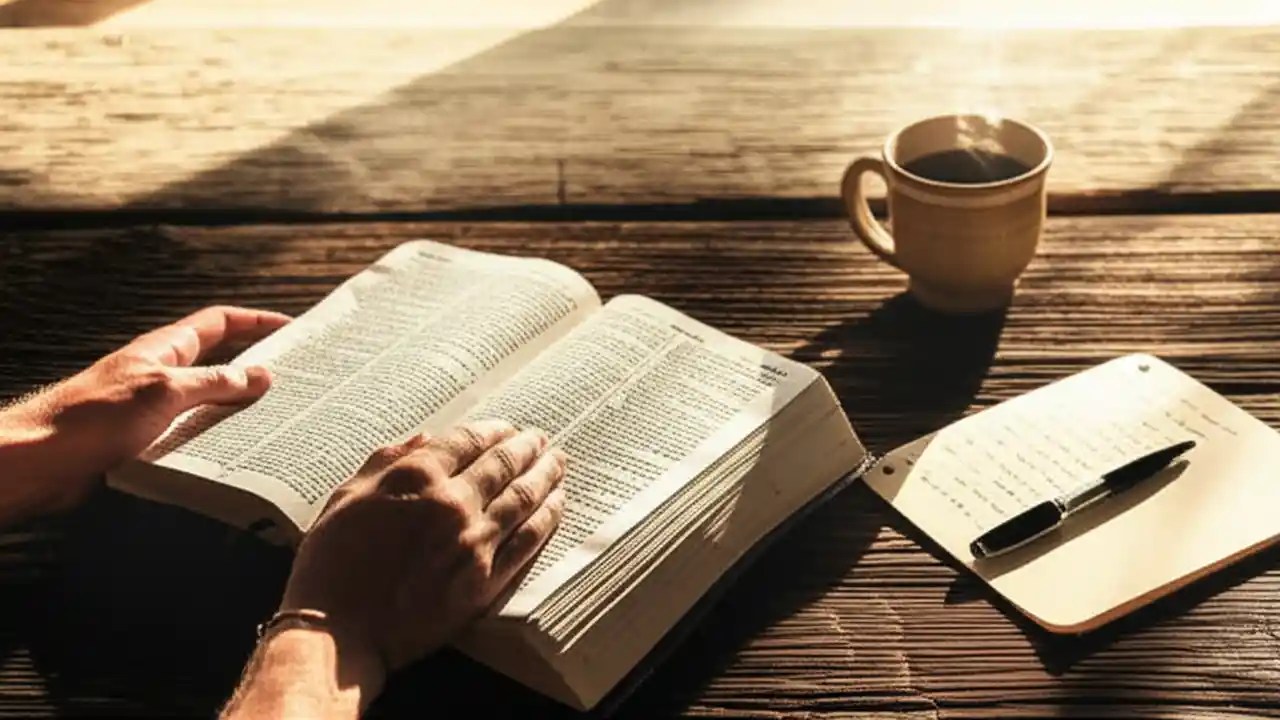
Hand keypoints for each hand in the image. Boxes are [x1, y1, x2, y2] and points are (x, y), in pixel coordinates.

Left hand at [0, 305, 289, 524]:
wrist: (40, 462)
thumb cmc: (92, 419)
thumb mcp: (164, 392)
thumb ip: (215, 382)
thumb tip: (261, 375)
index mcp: (165, 351)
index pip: (218, 324)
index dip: (255, 322)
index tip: (290, 328)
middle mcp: (162, 376)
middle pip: (219, 364)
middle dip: (256, 370)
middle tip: (296, 381)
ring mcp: (154, 410)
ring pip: (209, 405)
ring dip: (241, 412)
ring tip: (279, 423)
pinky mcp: (148, 442)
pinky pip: (194, 436)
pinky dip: (219, 442)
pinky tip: (239, 457)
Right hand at [222, 420, 566, 718]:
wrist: (338, 634)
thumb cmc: (331, 566)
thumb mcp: (345, 497)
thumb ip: (385, 461)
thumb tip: (424, 438)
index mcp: (416, 477)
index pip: (469, 440)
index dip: (495, 430)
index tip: (509, 428)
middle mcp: (452, 503)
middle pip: (504, 464)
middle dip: (527, 448)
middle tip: (542, 439)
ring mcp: (474, 543)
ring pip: (523, 498)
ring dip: (546, 476)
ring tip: (558, 464)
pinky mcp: (486, 580)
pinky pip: (527, 541)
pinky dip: (547, 518)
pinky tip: (557, 505)